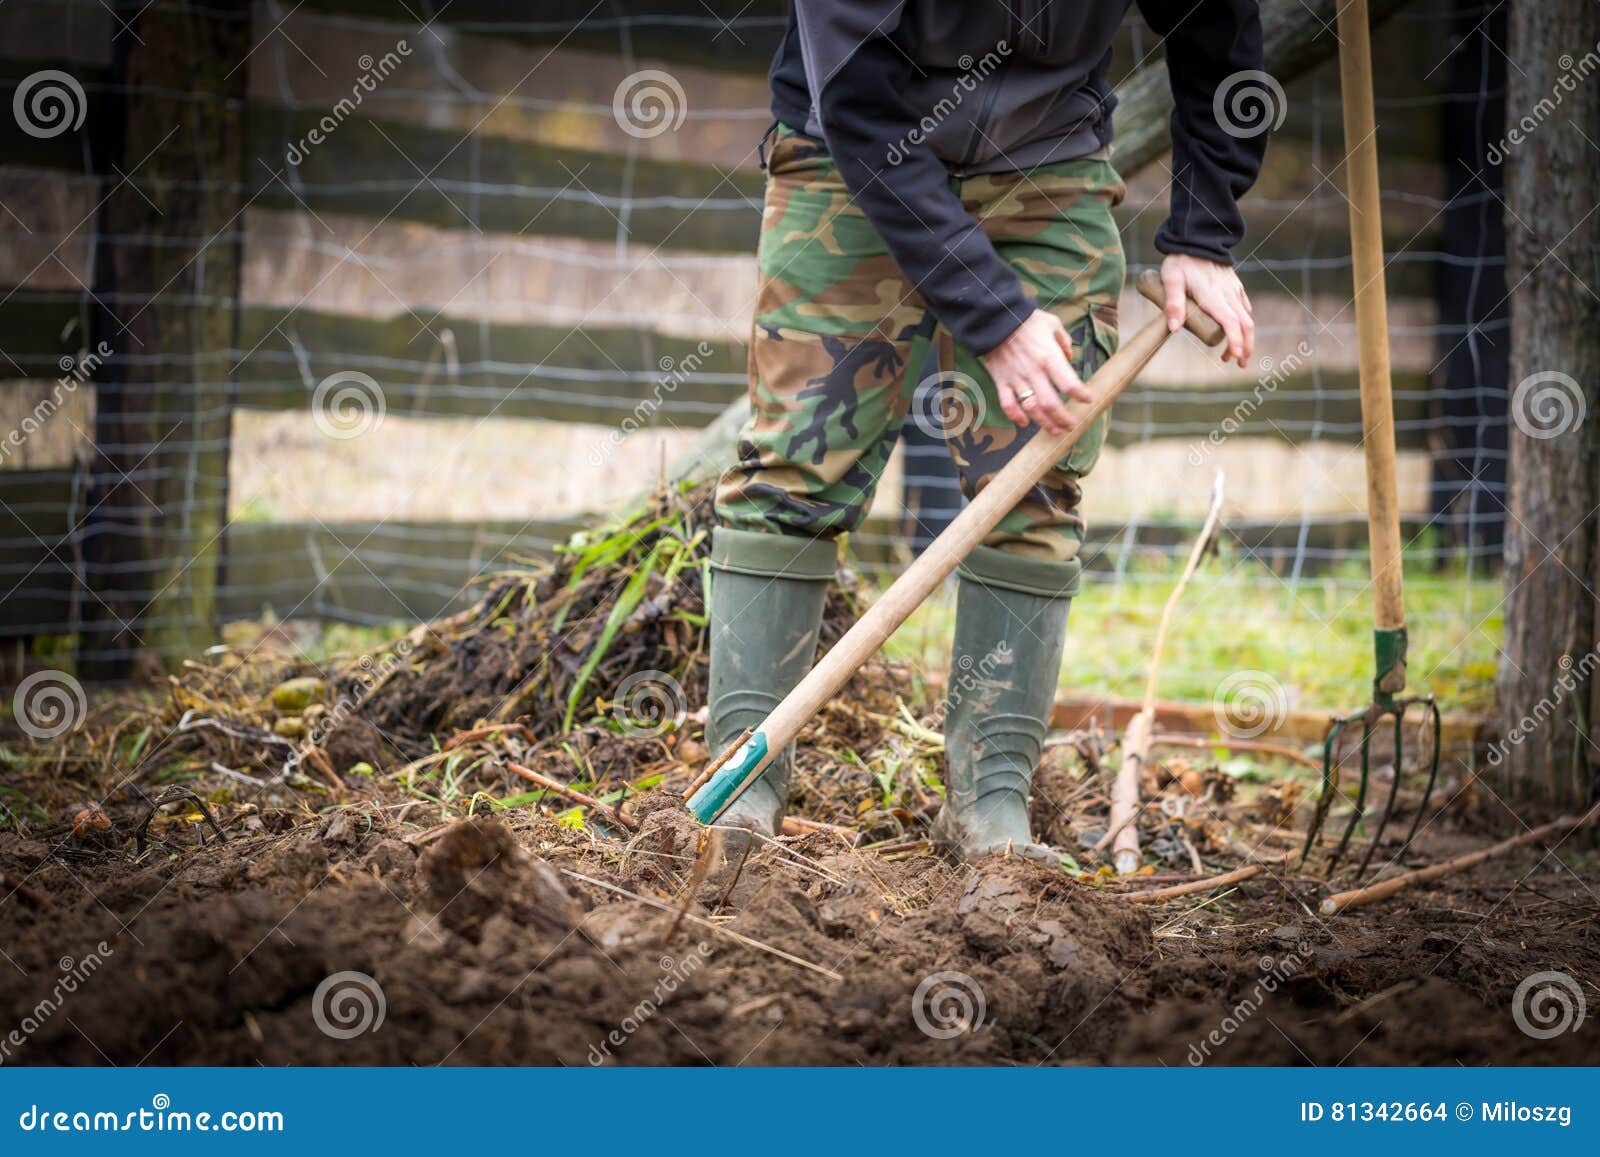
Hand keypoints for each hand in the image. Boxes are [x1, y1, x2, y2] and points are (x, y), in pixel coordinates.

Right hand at [979, 309, 1091, 435]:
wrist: (994, 319)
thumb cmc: (1026, 320)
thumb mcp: (1052, 324)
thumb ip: (1064, 341)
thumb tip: (1070, 357)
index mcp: (1050, 358)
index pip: (1069, 384)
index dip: (1081, 395)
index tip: (1088, 400)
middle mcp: (1034, 372)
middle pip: (1051, 404)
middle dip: (1063, 418)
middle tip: (1071, 425)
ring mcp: (1016, 379)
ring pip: (1032, 408)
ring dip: (1044, 423)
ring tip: (1054, 430)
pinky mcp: (1001, 381)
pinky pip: (1008, 404)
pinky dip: (1015, 417)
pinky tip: (1024, 423)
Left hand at [1160, 254, 1253, 368]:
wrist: (1197, 237)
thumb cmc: (1181, 260)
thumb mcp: (1170, 280)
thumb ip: (1172, 304)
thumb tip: (1174, 329)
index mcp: (1213, 296)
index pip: (1231, 323)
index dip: (1235, 342)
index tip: (1235, 357)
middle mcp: (1228, 295)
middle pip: (1245, 325)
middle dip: (1245, 346)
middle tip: (1238, 364)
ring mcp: (1233, 290)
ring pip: (1247, 317)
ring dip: (1244, 338)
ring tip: (1233, 354)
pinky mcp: (1234, 285)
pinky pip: (1244, 306)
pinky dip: (1244, 322)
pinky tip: (1237, 330)